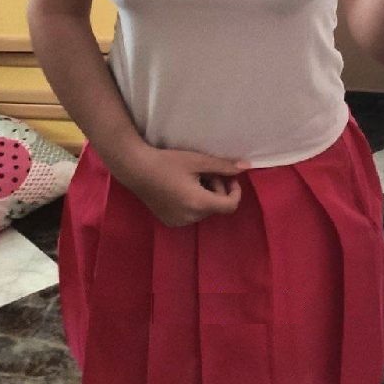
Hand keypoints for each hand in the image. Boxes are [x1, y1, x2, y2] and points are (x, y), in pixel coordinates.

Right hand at [123, 146, 250, 227]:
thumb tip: (246, 167)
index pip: (230, 206)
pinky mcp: (169, 221)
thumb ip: (223, 166)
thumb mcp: (198, 161)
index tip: (229, 177)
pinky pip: (191, 214)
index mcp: (199, 204)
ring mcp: (178, 222)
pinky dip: (192, 202)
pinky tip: (180, 187)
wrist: (136, 168)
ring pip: (204, 210)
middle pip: (216, 206)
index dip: (235, 192)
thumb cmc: (168, 162)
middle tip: (204, 172)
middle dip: (216, 189)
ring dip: (205, 196)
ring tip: (191, 178)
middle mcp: (190, 218)